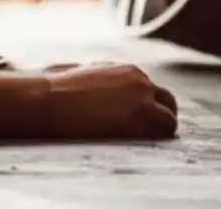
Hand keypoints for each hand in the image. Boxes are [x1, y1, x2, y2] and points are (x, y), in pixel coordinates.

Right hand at [45, 64, 177, 139]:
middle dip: (164, 116)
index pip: (151, 89)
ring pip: (169, 119)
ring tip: (149, 146)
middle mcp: (140, 81)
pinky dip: (156, 141)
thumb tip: (89, 85)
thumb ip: (99, 80)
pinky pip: (161, 131)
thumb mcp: (85, 74)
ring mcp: (142, 98)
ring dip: (162, 132)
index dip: (149, 106)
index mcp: (128, 71)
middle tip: (155, 133)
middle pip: (168, 101)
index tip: (142, 119)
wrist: (51, 99)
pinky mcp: (138, 117)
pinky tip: (143, 149)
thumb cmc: (58, 90)